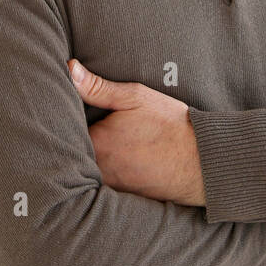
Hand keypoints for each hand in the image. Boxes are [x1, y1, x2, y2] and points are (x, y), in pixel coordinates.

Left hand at [67, 60, 205, 205]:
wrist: (203, 163)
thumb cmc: (171, 125)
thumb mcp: (135, 97)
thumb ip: (98, 86)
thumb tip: (68, 68)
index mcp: (97, 142)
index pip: (65, 130)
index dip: (63, 119)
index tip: (62, 109)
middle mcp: (99, 169)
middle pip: (73, 152)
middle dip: (73, 140)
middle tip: (75, 125)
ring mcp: (111, 186)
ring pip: (87, 169)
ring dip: (87, 158)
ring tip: (99, 143)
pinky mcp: (123, 197)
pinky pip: (103, 184)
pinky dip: (103, 173)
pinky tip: (117, 161)